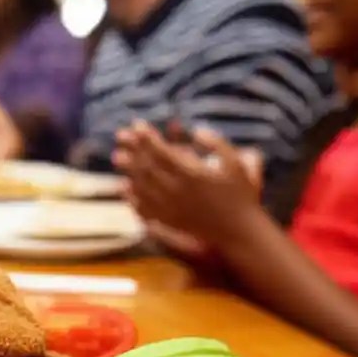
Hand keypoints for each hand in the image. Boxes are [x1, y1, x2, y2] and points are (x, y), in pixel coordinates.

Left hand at [113, 121, 263, 246]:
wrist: (238, 232)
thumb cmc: (240, 195)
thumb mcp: (236, 164)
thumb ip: (217, 144)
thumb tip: (197, 130)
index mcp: (193, 174)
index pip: (162, 152)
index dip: (147, 137)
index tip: (138, 124)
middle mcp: (177, 191)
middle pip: (147, 167)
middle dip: (132, 149)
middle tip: (121, 135)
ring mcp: (170, 207)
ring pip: (142, 186)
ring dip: (128, 170)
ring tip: (117, 156)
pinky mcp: (169, 221)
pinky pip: (144, 208)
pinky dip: (132, 196)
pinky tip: (125, 187)